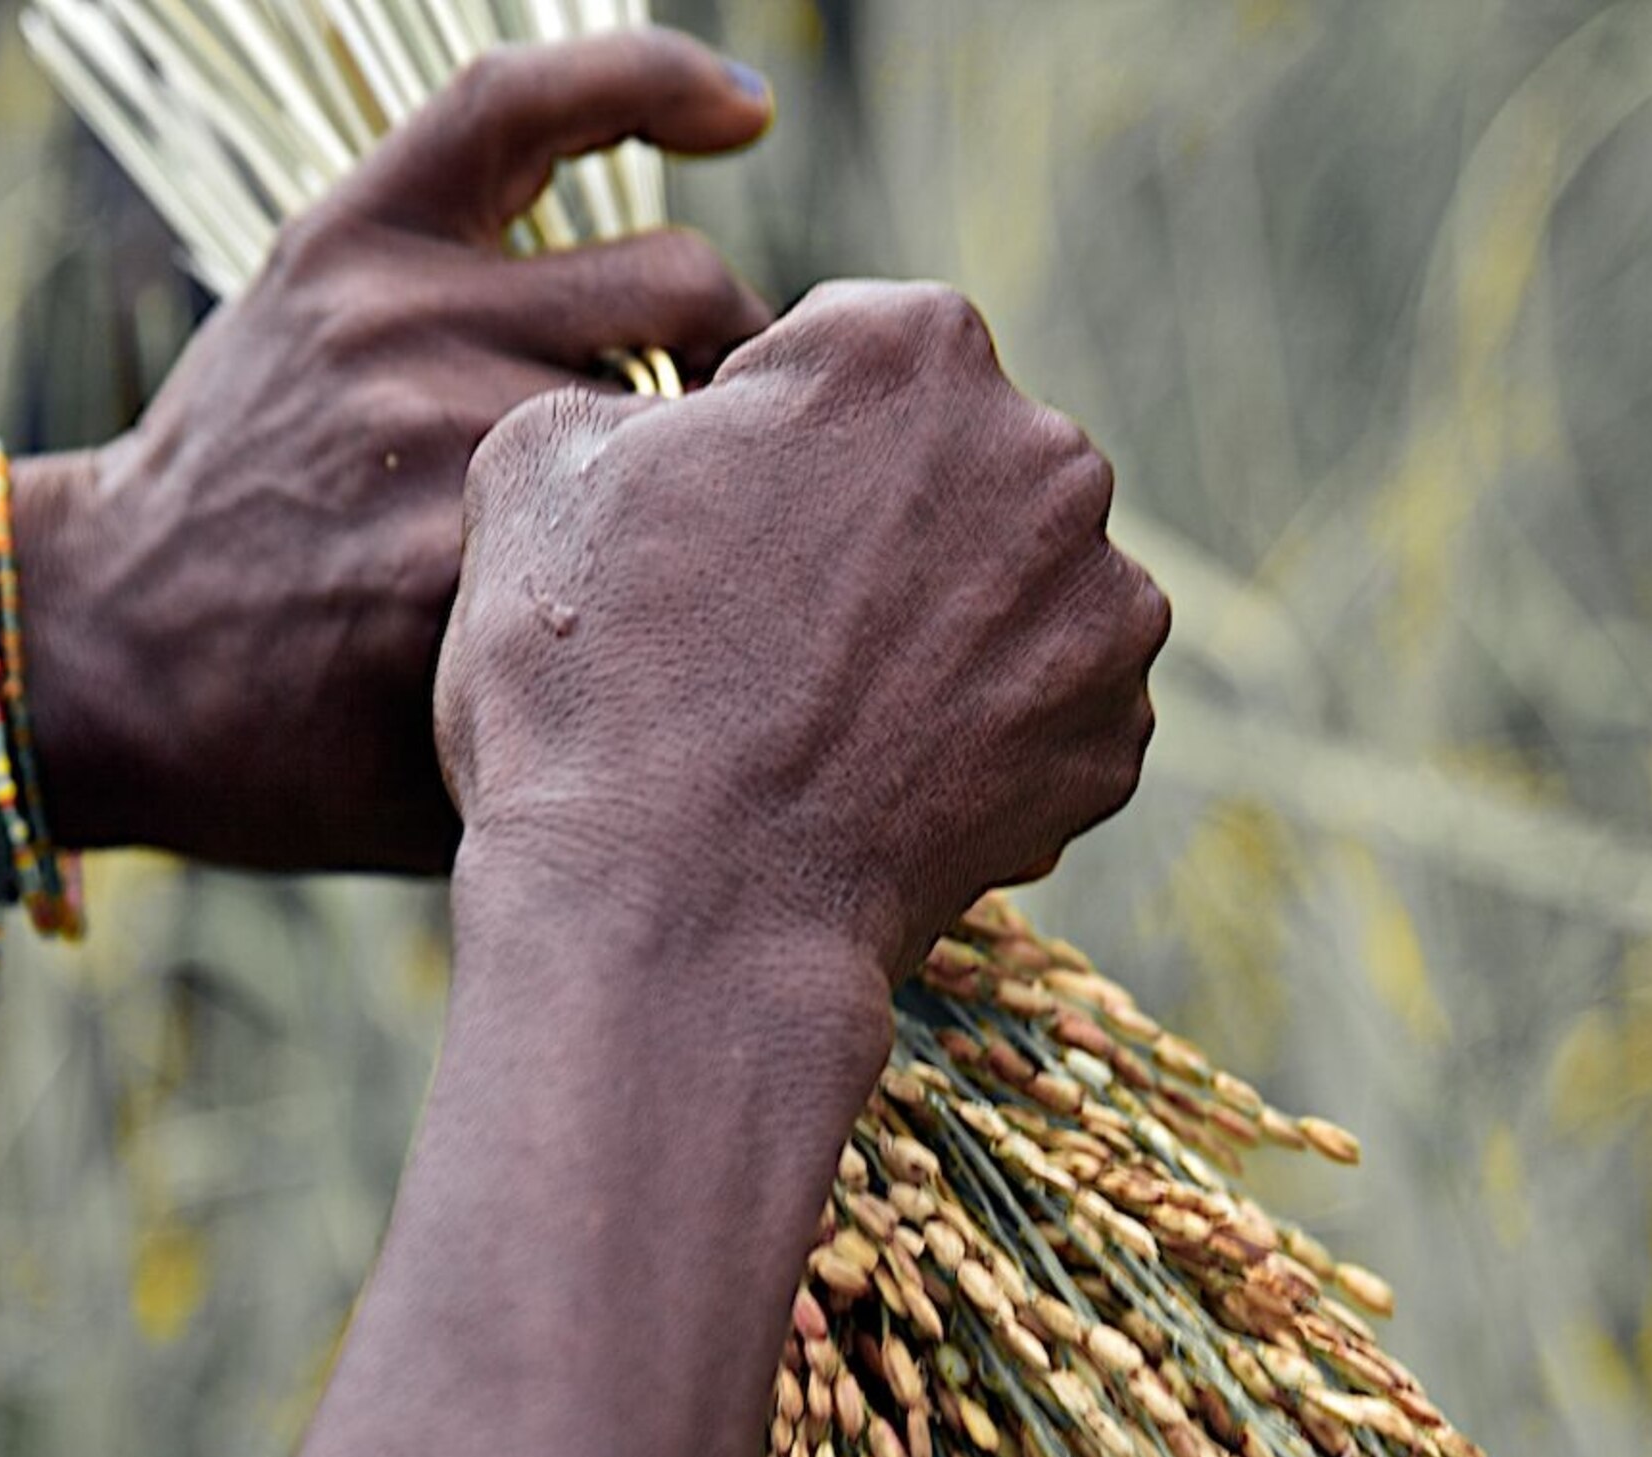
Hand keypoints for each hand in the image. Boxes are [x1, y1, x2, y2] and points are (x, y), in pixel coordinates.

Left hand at [51, 29, 774, 874]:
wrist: (101, 655)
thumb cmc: (292, 757)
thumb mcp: (464, 811)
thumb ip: (618, 756)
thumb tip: (789, 713)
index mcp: (475, 585)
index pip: (722, 540)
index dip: (780, 574)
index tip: (803, 606)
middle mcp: (443, 428)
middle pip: (715, 413)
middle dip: (759, 470)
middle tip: (767, 523)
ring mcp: (397, 314)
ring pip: (668, 284)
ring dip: (720, 352)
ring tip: (719, 412)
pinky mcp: (352, 234)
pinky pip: (525, 105)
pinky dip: (644, 86)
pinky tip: (741, 114)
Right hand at [438, 281, 1168, 998]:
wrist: (678, 914)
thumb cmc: (595, 680)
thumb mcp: (540, 467)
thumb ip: (628, 400)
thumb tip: (667, 434)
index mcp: (912, 347)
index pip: (845, 356)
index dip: (763, 440)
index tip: (709, 527)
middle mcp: (1047, 455)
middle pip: (950, 470)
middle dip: (876, 529)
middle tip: (765, 632)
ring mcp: (1100, 606)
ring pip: (1009, 591)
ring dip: (937, 632)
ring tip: (821, 718)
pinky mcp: (1111, 739)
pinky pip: (1043, 715)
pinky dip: (977, 741)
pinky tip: (878, 786)